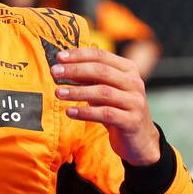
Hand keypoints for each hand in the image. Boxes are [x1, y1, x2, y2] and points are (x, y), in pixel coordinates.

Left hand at [51, 47, 161, 165]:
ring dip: (77, 91)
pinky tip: (69, 111)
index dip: (79, 55)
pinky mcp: (132, 121)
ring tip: (57, 92)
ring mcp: (135, 102)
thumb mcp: (104, 89)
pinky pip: (106, 114)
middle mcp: (134, 83)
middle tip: (54, 72)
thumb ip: (89, 77)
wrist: (138, 138)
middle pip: (102, 71)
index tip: (59, 57)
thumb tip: (63, 64)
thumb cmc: (116, 109)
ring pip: (103, 92)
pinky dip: (85, 112)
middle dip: (75, 70)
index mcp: (128, 69)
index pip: (102, 56)